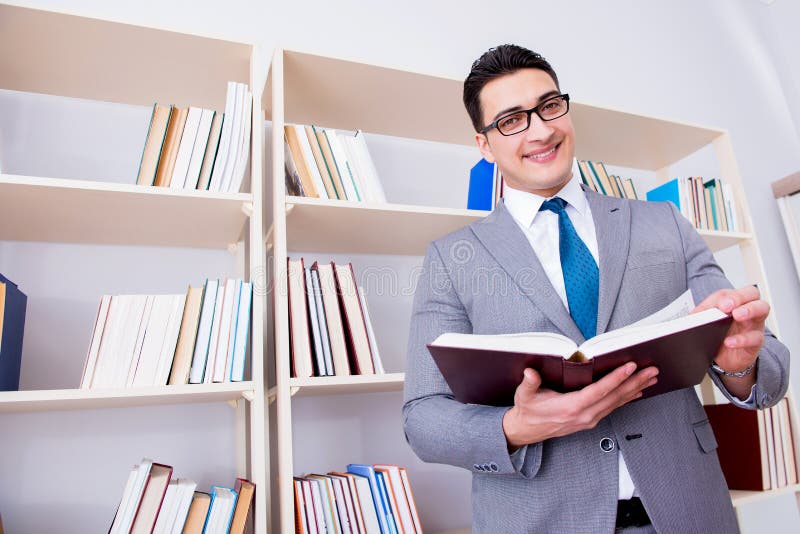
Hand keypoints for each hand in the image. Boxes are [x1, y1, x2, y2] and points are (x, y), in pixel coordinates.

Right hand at [502, 363, 658, 447]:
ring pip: (617, 403)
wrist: (526, 431)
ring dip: (635, 389)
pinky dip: (626, 398)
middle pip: (614, 397)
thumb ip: (529, 383)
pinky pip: (612, 408)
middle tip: (652, 370)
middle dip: (635, 382)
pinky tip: (637, 391)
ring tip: (650, 378)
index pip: (599, 391)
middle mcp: (584, 416)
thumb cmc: (527, 411)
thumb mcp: (524, 396)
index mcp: (570, 407)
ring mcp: (589, 420)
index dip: (616, 378)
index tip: (630, 367)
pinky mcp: (590, 420)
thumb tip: (530, 372)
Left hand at [692, 286, 767, 397]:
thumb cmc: (717, 334)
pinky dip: (742, 339)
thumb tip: (689, 317)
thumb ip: (700, 315)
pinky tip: (729, 342)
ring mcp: (754, 323)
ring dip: (749, 310)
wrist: (723, 358)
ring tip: (737, 316)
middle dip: (740, 297)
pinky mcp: (756, 341)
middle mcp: (748, 308)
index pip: (735, 290)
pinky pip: (755, 337)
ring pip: (762, 309)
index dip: (729, 295)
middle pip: (752, 293)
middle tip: (728, 306)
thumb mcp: (706, 322)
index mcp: (734, 301)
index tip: (721, 305)